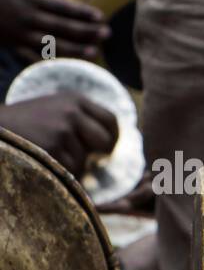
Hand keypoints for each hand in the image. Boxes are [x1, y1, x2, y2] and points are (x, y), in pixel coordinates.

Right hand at [0, 0, 111, 58]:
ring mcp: (20, 32)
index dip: (82, 12)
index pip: (62, 6)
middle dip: (86, 31)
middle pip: (62, 26)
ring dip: (75, 48)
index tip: (100, 16)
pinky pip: (35, 55)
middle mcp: (28, 15)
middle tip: (108, 34)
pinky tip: (67, 65)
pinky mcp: (13, 44)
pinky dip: (52, 61)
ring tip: (94, 52)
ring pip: (52, 43)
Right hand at [0, 92, 118, 176]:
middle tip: (91, 158)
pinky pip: (70, 170)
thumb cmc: (25, 121)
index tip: (106, 147)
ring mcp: (62, 129)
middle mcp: (71, 111)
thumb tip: (111, 141)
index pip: (110, 119)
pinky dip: (61, 171)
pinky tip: (45, 160)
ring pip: (85, 159)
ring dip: (72, 163)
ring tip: (49, 152)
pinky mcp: (52, 147)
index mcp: (74, 99)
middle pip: (105, 140)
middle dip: (100, 152)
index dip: (113, 136)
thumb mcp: (55, 108)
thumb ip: (81, 118)